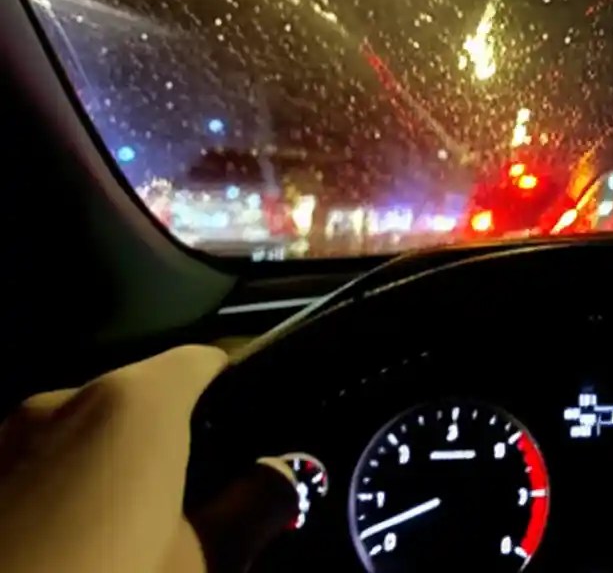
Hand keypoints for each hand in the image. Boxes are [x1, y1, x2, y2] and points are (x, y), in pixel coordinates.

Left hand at [0, 345, 297, 572]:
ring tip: (136, 537)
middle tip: (203, 507)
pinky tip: (78, 551)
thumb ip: (254, 508)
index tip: (261, 438)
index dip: (241, 390)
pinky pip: (39, 476)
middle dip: (176, 445)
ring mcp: (1, 444)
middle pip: (143, 404)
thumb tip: (283, 472)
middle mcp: (58, 403)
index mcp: (130, 406)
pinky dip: (65, 501)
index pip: (205, 361)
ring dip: (115, 476)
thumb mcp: (202, 566)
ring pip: (85, 442)